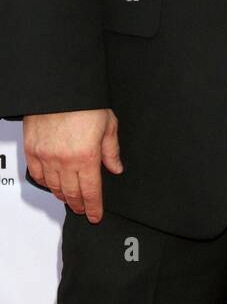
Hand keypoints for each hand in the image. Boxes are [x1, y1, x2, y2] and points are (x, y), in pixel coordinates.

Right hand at [23, 108, 122, 222]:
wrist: (60, 88)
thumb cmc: (84, 102)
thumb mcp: (108, 124)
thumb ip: (112, 150)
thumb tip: (115, 167)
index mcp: (87, 156)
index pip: (91, 192)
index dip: (94, 207)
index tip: (95, 215)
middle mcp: (65, 160)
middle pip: (72, 193)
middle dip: (79, 205)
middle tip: (83, 209)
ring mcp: (47, 157)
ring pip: (54, 187)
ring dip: (63, 195)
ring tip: (70, 198)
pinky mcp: (32, 151)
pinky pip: (37, 175)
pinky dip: (45, 183)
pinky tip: (52, 184)